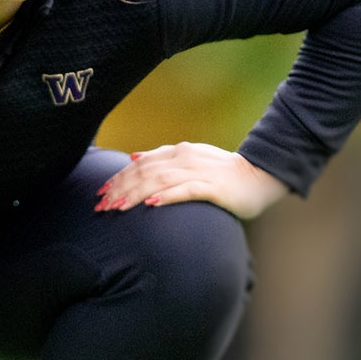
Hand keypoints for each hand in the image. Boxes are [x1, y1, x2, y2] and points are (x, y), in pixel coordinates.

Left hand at [94, 143, 290, 220]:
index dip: (119, 177)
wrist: (260, 176)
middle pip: (145, 172)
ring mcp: (199, 171)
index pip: (141, 163)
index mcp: (178, 152)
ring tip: (118, 207)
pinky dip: (168, 196)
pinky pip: (187, 190)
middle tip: (101, 206)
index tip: (100, 193)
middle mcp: (185, 158)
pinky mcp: (213, 187)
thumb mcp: (190, 161)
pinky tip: (152, 204)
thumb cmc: (223, 173)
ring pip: (160, 181)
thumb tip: (134, 158)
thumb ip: (162, 159)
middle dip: (120, 189)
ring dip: (136, 194)